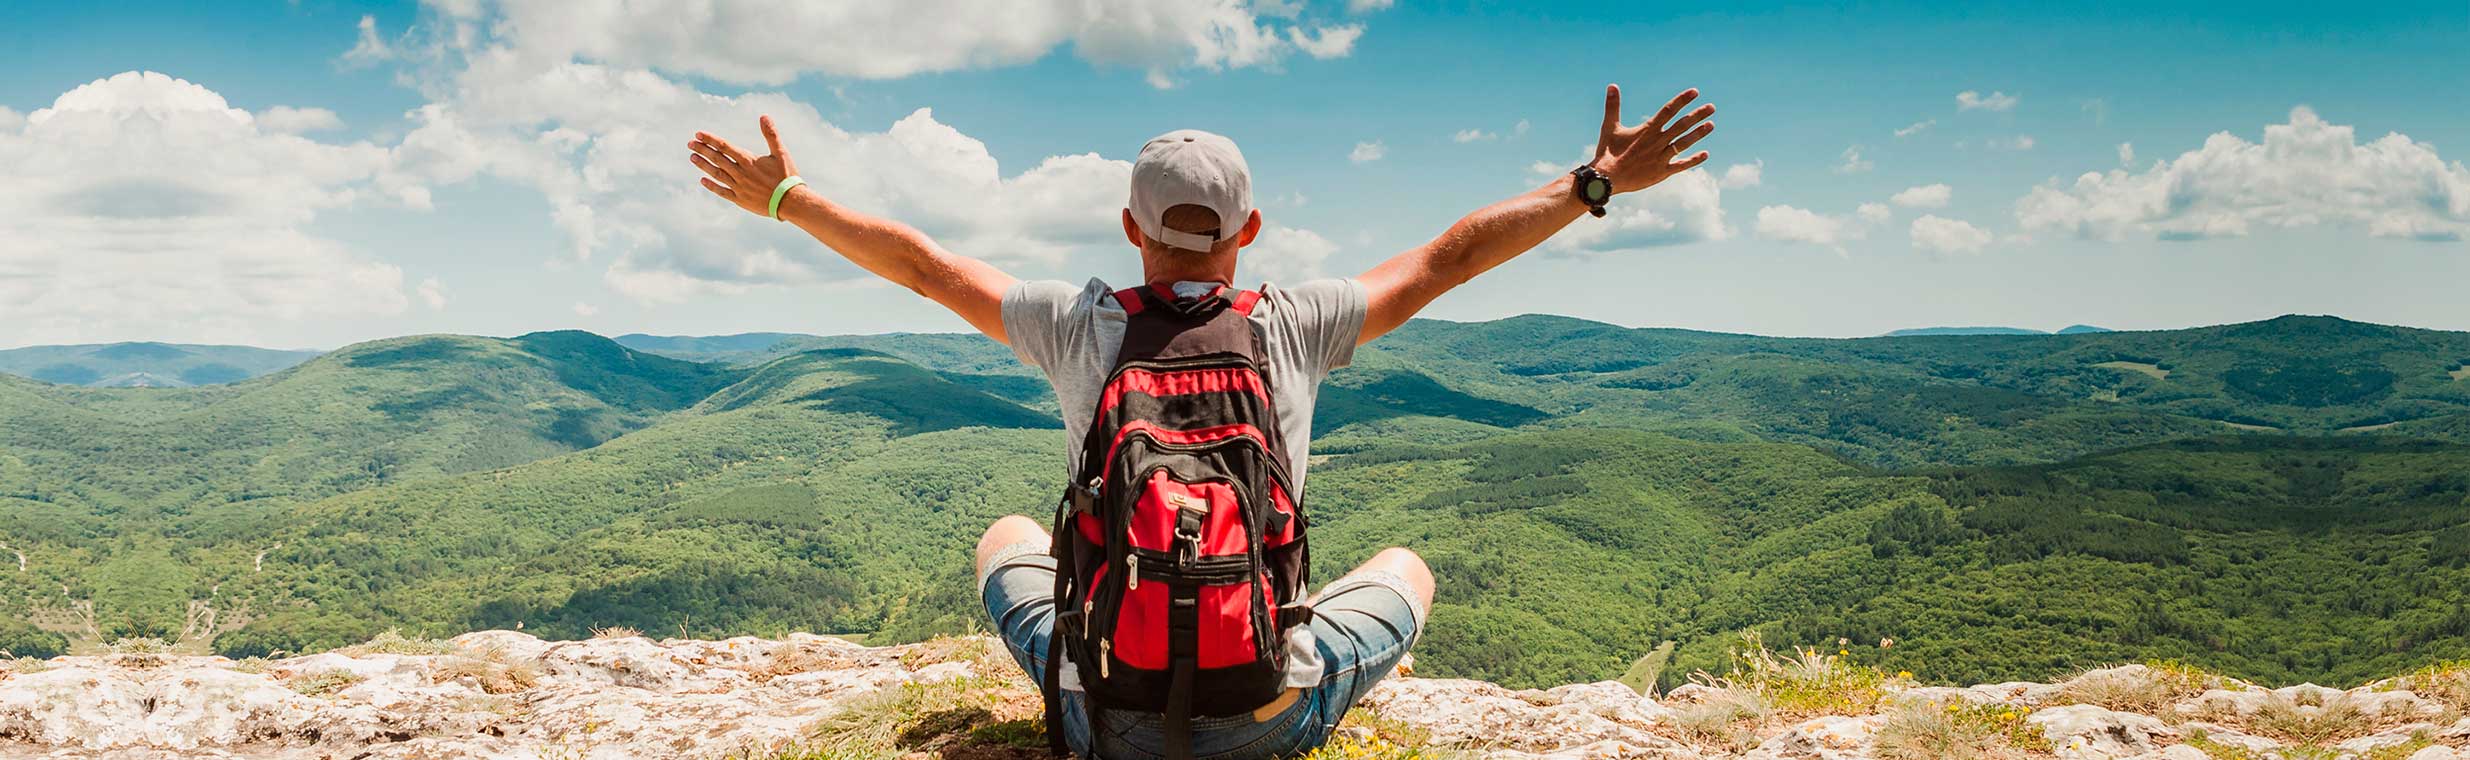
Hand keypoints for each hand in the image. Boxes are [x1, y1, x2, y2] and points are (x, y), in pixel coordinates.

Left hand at [689, 115, 800, 217]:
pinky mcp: (740, 199)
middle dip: (703, 150)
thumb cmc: (787, 176)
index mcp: (748, 160)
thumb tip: (764, 116)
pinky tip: (702, 181)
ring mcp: (739, 187)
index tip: (698, 134)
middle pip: (717, 159)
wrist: (791, 202)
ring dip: (704, 165)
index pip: (725, 147)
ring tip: (692, 158)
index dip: (711, 140)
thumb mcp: (781, 153)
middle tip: (690, 144)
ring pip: (717, 174)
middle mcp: (740, 173)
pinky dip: (712, 186)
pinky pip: (722, 191)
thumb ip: (771, 134)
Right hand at [1589, 85, 1714, 194]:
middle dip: (1697, 115)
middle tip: (1712, 107)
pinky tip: (1705, 154)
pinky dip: (1693, 160)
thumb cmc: (1607, 152)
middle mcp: (1657, 141)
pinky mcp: (1661, 172)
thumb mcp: (1609, 126)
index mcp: (1647, 130)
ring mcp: (1660, 157)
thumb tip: (1612, 85)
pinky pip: (1681, 165)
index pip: (1668, 110)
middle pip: (1681, 125)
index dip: (1682, 100)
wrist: (1607, 178)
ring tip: (1711, 125)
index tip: (1695, 92)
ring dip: (1698, 134)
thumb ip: (1613, 106)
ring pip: (1684, 143)